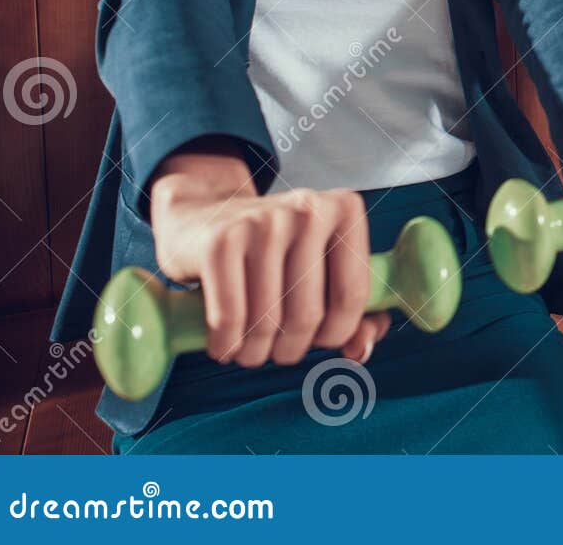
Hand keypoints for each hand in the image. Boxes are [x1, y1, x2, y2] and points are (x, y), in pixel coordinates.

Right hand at [149, 141, 387, 368]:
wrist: (200, 216)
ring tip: (250, 347)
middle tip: (277, 348)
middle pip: (308, 314)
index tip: (318, 339)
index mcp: (345, 210)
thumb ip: (354, 311)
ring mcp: (263, 221)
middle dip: (291, 348)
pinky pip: (230, 318)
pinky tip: (225, 343)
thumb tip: (361, 350)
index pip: (353, 294)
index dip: (336, 333)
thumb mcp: (321, 267)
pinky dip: (227, 345)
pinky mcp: (220, 241)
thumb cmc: (273, 253)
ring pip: (268, 321)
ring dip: (256, 353)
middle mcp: (308, 209)